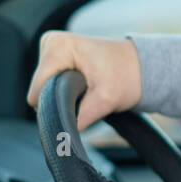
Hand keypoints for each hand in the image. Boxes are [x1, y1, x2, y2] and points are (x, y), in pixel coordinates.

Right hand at [26, 30, 142, 130]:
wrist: (143, 67)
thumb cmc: (128, 77)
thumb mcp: (105, 100)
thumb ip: (80, 118)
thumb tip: (61, 139)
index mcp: (58, 46)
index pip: (37, 91)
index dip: (54, 106)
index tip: (80, 104)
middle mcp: (51, 42)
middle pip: (38, 89)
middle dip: (61, 99)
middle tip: (88, 96)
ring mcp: (52, 47)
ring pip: (43, 88)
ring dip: (64, 95)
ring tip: (89, 89)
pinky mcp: (57, 55)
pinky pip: (50, 82)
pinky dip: (65, 89)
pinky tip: (83, 86)